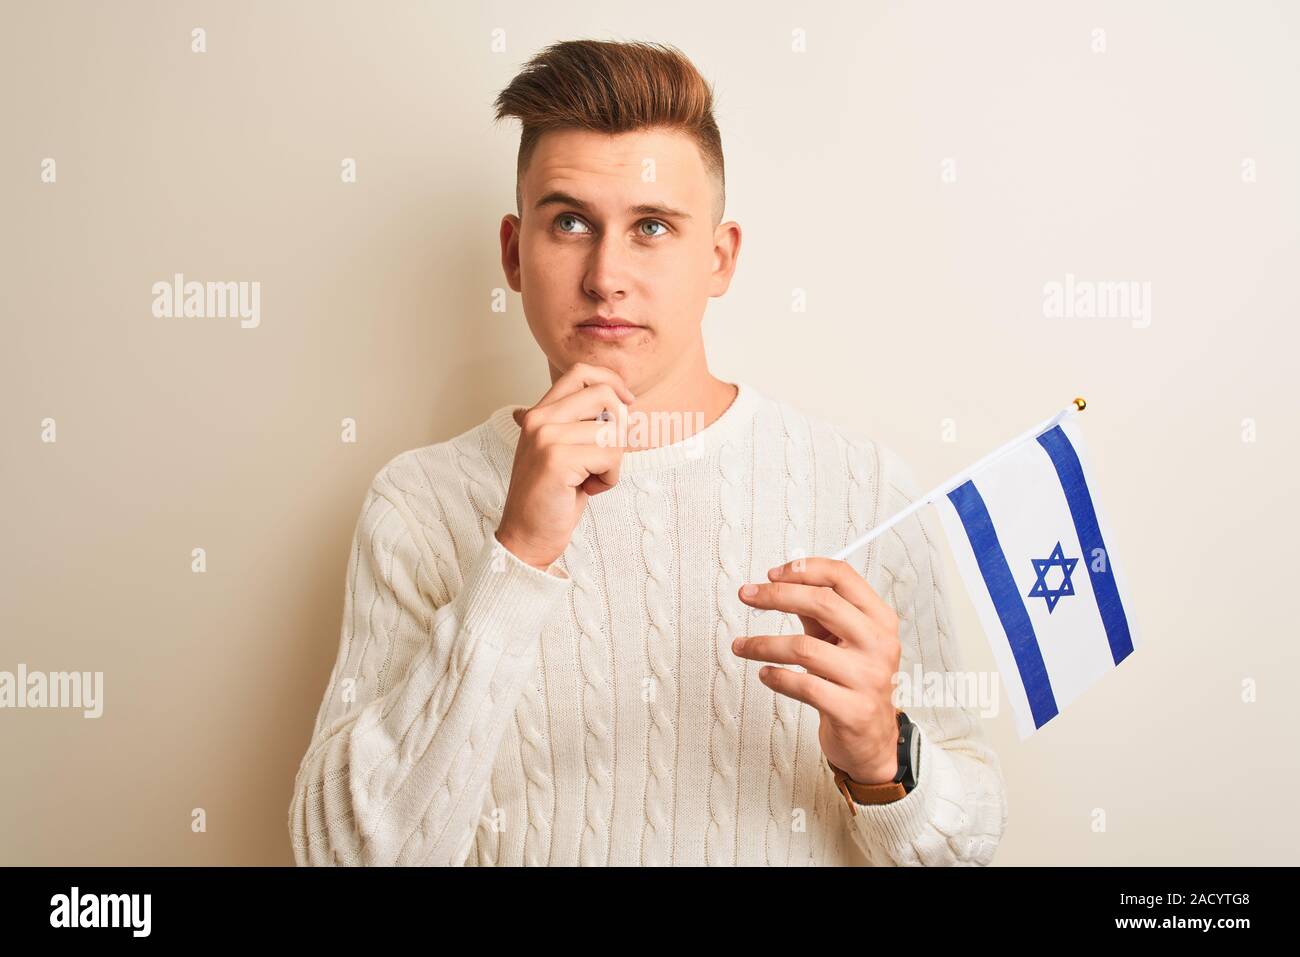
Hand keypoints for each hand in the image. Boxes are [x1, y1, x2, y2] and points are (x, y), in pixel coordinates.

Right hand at [495, 362, 635, 569]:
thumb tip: (621, 400)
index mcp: (539, 413)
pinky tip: (587, 490)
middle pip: (603, 394)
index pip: (581, 372)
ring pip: (612, 431)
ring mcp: (546, 437)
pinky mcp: (556, 459)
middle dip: (621, 424)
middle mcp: (538, 419)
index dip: (612, 382)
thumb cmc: (551, 497)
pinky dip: (609, 479)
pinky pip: (610, 456)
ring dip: (613, 462)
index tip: (627, 402)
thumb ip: (579, 423)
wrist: (526, 537)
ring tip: (590, 479)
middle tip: (610, 453)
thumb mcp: (562, 451)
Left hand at [733, 557, 901, 783]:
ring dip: (764, 644)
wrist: (873, 739)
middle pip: (822, 603)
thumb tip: (779, 582)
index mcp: (879, 619)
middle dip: (776, 596)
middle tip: (747, 595)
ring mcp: (868, 678)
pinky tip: (765, 674)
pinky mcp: (852, 710)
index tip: (771, 575)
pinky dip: (776, 677)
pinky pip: (803, 686)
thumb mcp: (841, 639)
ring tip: (742, 646)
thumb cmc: (854, 682)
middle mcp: (879, 644)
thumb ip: (818, 610)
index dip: (802, 570)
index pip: (842, 576)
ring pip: (804, 648)